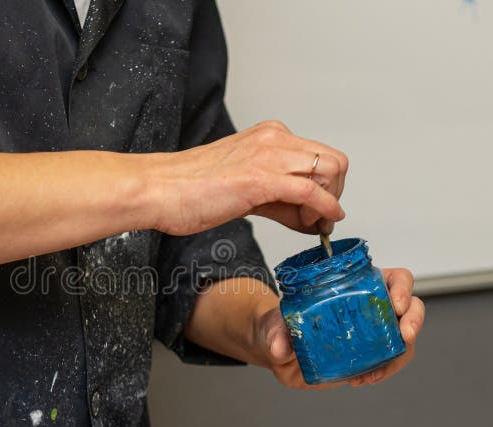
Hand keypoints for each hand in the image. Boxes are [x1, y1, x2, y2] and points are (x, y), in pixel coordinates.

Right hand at [150, 120, 348, 235]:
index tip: (314, 212)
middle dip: (334, 193)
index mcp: (268, 136)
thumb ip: (278, 198)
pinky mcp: (262, 179)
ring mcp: (269, 156)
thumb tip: (306, 215)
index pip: (319, 156)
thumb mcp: (244, 187)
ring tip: (310, 224)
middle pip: (334, 161)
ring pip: (330, 171)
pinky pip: (311, 191)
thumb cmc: (189, 189)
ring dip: (330, 202)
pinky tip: (320, 223)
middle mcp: (273, 139)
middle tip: (317, 219)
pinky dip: (325, 209)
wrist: (158, 189)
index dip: (325, 187)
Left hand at [256, 267, 424, 388]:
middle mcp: (371, 305)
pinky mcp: (369, 354)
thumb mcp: (275, 325)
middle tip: (404, 337)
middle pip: (410, 306)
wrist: (278, 346)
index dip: (402, 288)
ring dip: (399, 355)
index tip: (394, 304)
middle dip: (414, 320)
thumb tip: (280, 347)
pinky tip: (364, 378)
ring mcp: (374, 330)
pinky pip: (389, 361)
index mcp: (357, 285)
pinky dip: (384, 371)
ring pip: (404, 337)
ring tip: (374, 372)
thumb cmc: (281, 324)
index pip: (394, 278)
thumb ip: (277, 334)